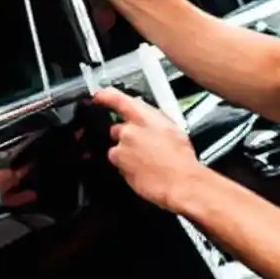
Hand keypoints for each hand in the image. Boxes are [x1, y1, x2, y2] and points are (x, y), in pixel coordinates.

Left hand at [93, 87, 201, 210]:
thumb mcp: (171, 128)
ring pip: (117, 149)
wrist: (181, 182)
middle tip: (145, 145)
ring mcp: (122, 150)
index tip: (98, 96)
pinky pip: (120, 165)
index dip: (104, 96)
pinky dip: (128, 167)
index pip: (116, 100)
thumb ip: (153, 120)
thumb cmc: (180, 158)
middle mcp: (129, 132)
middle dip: (126, 136)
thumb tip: (146, 119)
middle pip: (117, 129)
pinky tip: (144, 170)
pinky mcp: (119, 167)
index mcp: (143, 117)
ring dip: (127, 153)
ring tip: (147, 161)